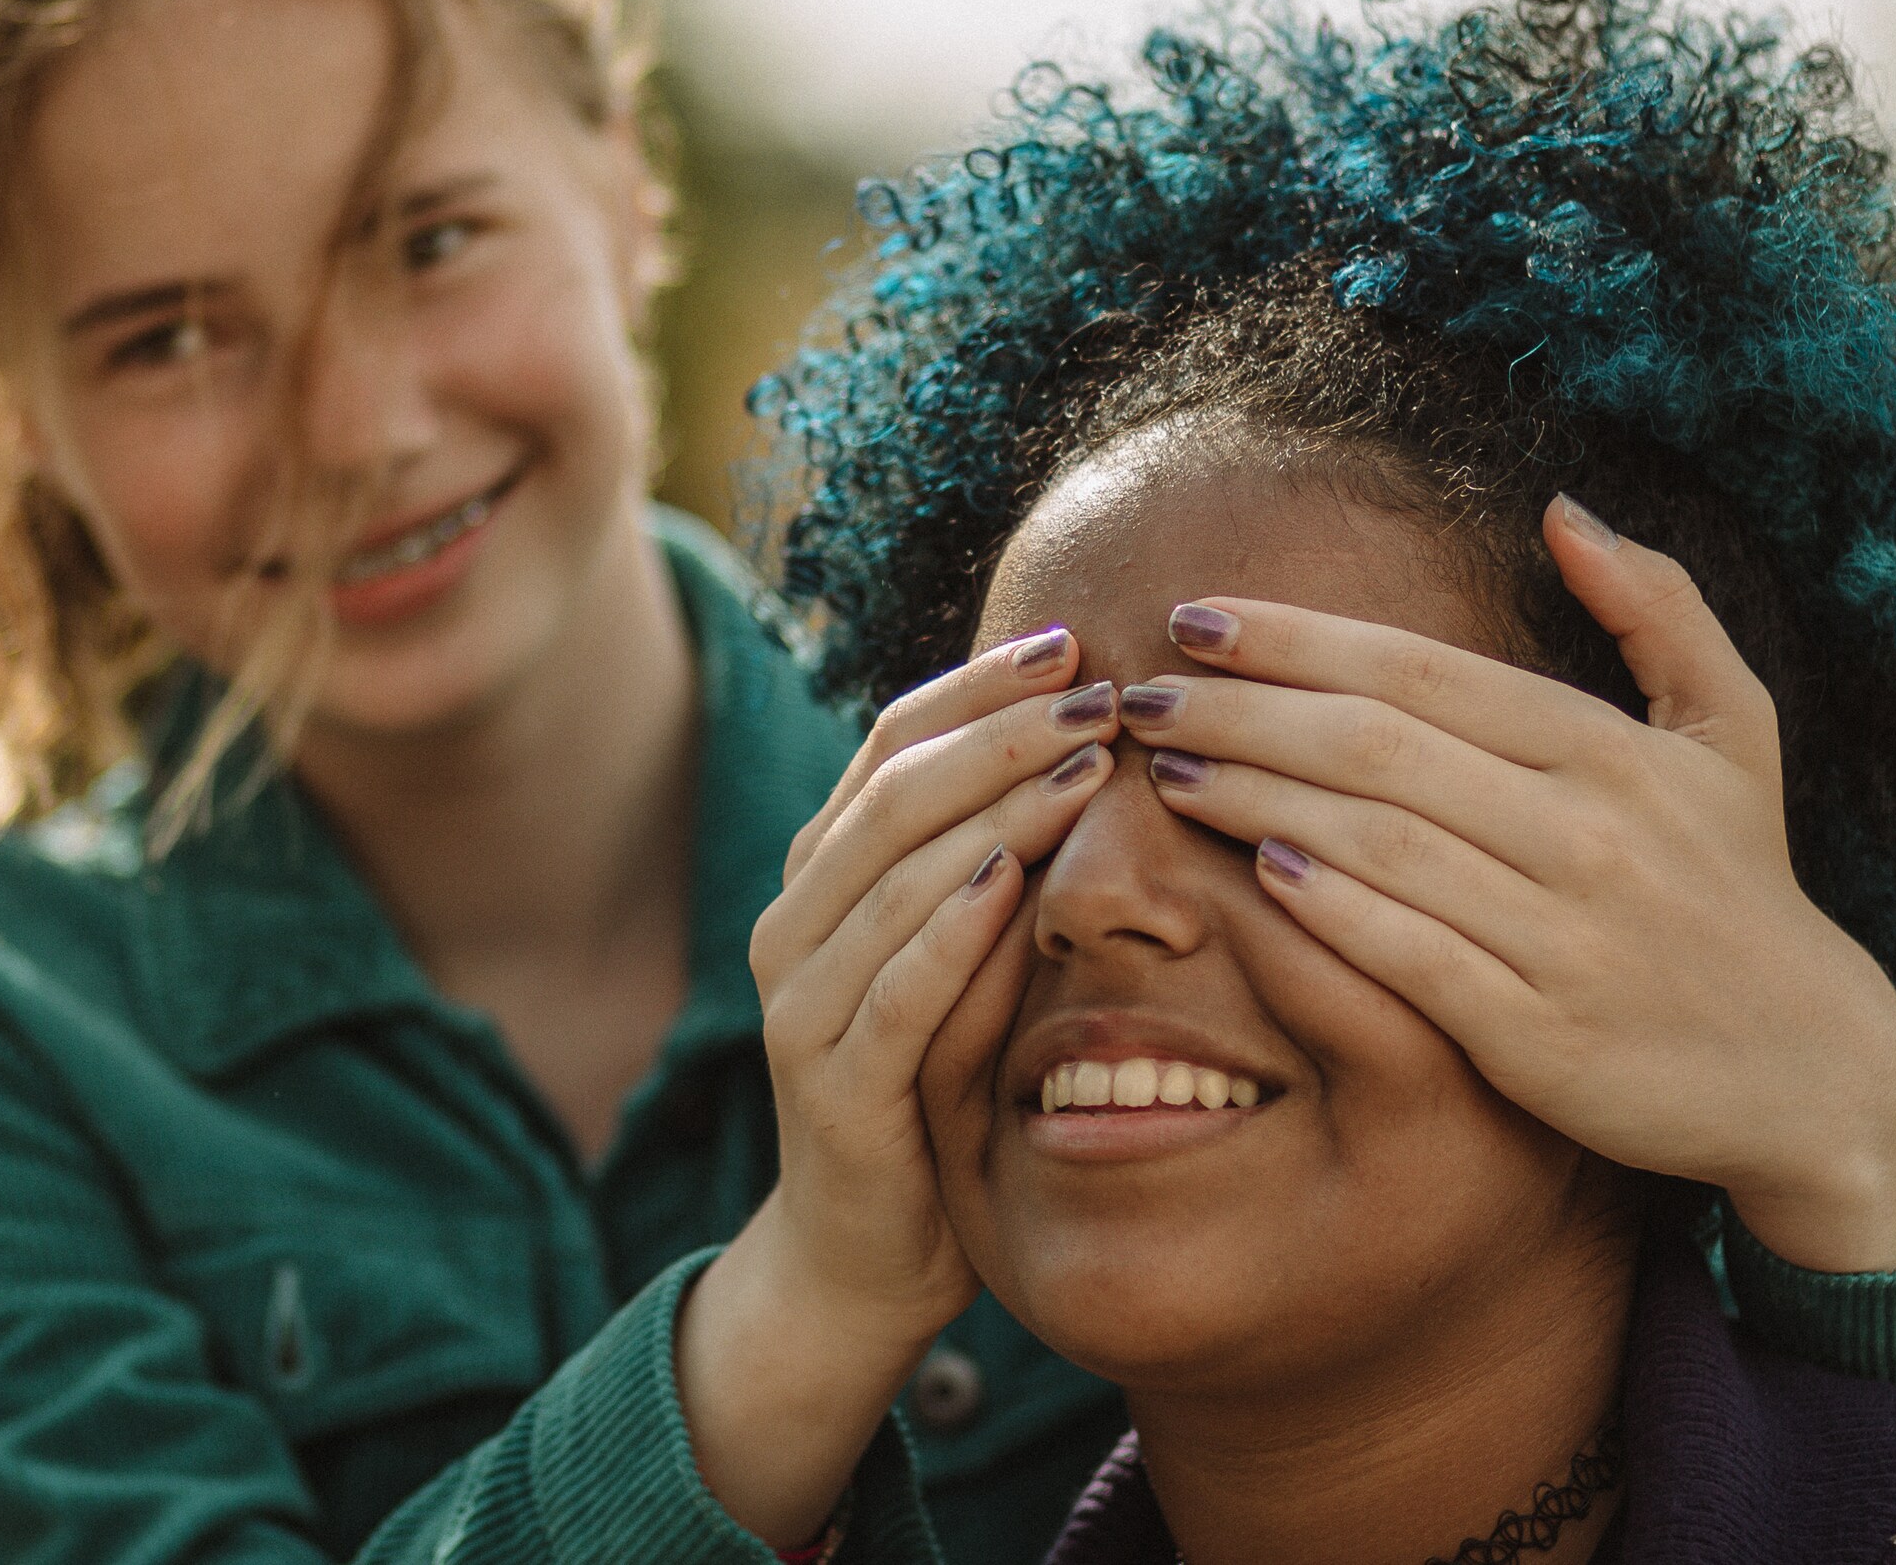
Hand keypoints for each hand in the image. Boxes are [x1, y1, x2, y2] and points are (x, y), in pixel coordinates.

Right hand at [677, 628, 1115, 1543]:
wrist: (866, 1253)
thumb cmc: (937, 1088)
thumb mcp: (965, 959)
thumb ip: (993, 865)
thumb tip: (1096, 744)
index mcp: (825, 877)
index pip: (891, 744)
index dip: (978, 688)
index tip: (1074, 642)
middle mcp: (795, 923)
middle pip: (892, 792)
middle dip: (999, 731)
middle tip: (1100, 691)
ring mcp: (799, 1004)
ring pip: (891, 875)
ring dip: (992, 811)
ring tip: (1086, 766)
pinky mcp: (831, 1086)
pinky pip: (890, 991)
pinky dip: (948, 931)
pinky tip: (1013, 884)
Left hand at [1122, 495, 1895, 1274]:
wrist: (1808, 1072)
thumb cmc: (1741, 886)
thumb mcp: (1731, 733)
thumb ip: (1657, 609)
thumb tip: (1565, 511)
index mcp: (1611, 750)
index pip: (1419, 671)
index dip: (1295, 639)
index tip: (1193, 618)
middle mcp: (1587, 832)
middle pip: (1374, 748)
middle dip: (1240, 712)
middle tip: (1143, 695)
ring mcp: (1562, 935)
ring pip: (1375, 843)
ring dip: (1255, 800)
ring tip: (1167, 770)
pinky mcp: (1539, 1036)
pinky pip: (1408, 956)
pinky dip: (1328, 909)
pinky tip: (1255, 872)